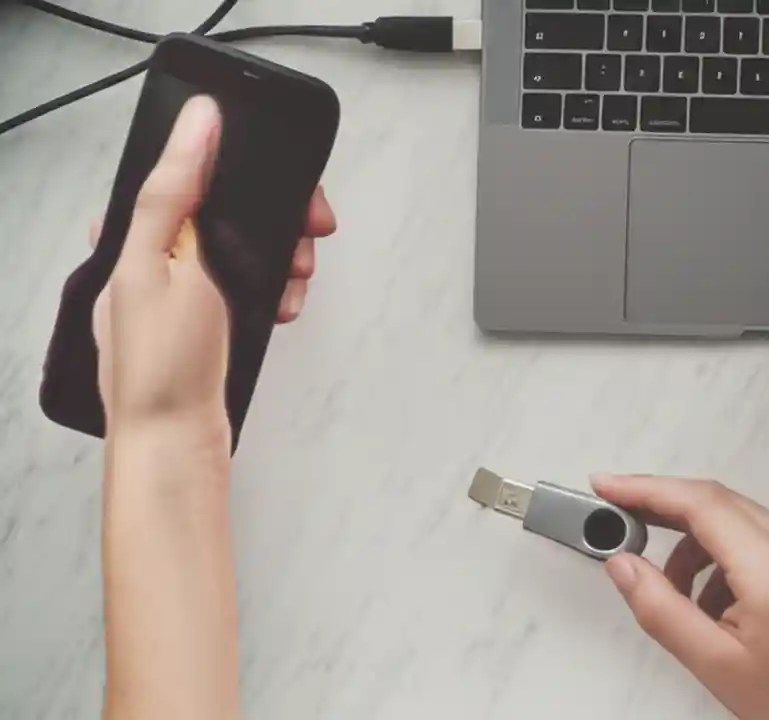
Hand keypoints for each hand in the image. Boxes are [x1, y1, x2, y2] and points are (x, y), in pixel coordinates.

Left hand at [92, 96, 337, 450]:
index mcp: (131, 231)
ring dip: (281, 258)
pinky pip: (251, 281)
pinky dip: (275, 289)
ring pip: (249, 244)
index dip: (249, 171)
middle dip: (278, 222)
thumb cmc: (162, 364)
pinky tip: (281, 306)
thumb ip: (175, 188)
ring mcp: (183, 285)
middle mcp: (153, 253)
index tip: (293, 190)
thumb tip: (198, 122)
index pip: (196, 171)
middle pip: (232, 207)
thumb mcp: (164, 263)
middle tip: (306, 242)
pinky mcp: (208, 313)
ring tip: (293, 284)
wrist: (175, 439)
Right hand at [592, 474, 768, 719]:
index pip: (701, 504)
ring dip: (695, 546)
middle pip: (717, 503)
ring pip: (736, 521)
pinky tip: (715, 607)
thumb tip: (621, 564)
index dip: (646, 489)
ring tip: (680, 601)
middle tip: (620, 529)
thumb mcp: (719, 666)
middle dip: (663, 512)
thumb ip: (662, 611)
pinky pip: (758, 540)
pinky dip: (724, 560)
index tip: (606, 487)